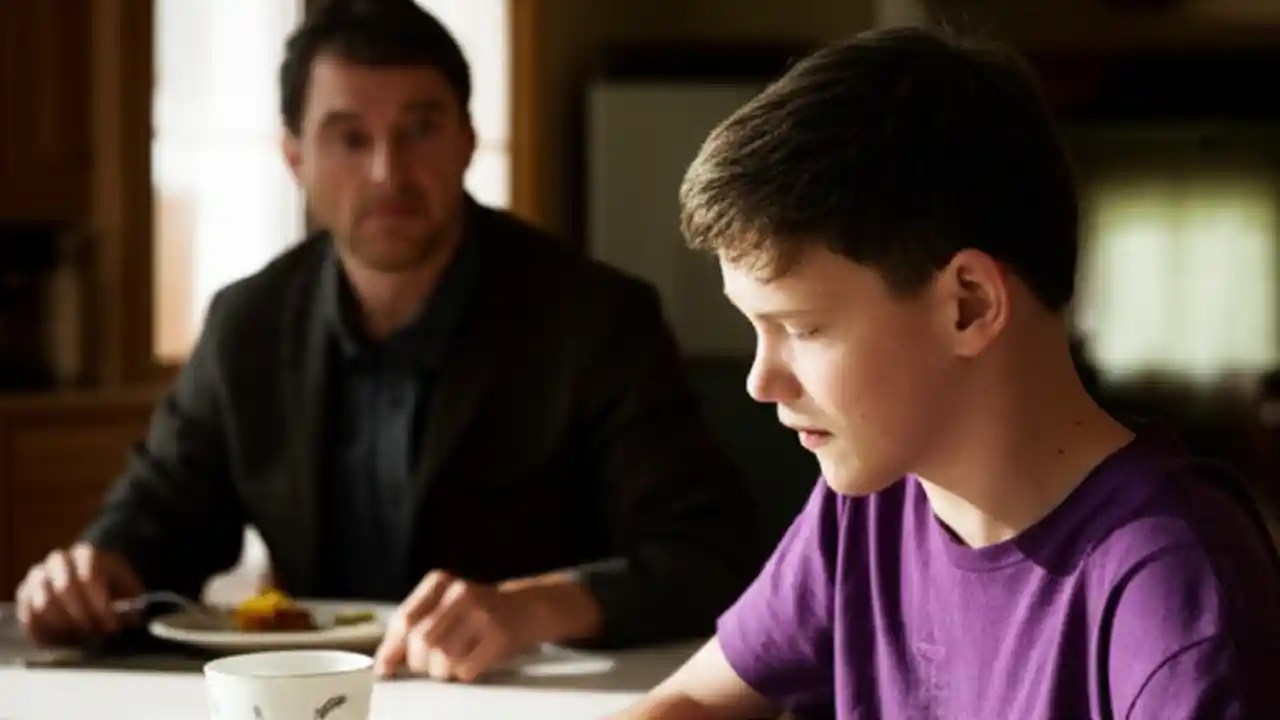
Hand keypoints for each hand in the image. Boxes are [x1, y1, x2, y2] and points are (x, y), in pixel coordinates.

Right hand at [15, 543, 144, 645]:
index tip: (112, 625)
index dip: (101, 605)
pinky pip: (29, 619)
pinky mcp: (24, 595)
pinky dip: (46, 634)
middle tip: (98, 634)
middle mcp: (58, 561)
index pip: (89, 577)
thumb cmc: (110, 584)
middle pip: (64, 591)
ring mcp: (38, 577)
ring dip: (65, 628)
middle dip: (84, 618)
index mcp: (87, 554)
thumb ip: (133, 603)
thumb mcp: (128, 588)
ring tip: (84, 636)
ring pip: (44, 607)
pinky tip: (65, 639)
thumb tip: (134, 619)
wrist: (88, 576)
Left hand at [374, 571, 533, 681]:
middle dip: (419, 662)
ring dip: (442, 671)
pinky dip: (462, 673)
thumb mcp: (442, 607)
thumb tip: (384, 663)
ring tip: (450, 663)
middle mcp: (460, 592)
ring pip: (442, 658)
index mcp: (439, 581)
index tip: (385, 668)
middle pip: (421, 641)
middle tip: (428, 664)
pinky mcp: (500, 636)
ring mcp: (483, 613)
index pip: (404, 620)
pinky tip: (470, 662)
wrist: (523, 608)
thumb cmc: (474, 612)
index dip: (391, 650)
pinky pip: (465, 669)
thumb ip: (412, 629)